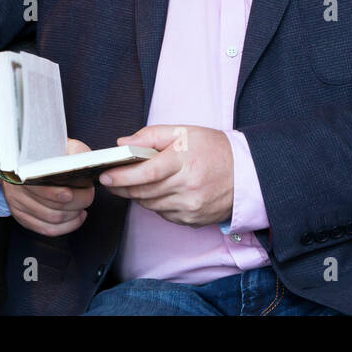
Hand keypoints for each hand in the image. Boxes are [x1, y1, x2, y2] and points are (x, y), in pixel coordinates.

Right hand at [1, 137, 94, 236]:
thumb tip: (87, 163)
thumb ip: (75, 153)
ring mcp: (18, 205)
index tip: (77, 192)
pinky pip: (47, 229)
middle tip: (88, 196)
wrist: (24, 160)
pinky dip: (66, 226)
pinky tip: (76, 217)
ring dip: (73, 216)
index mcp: (24, 169)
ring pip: (52, 220)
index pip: (43, 188)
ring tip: (83, 206)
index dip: (60, 193)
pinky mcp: (23, 217)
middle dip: (76, 204)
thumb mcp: (62, 146)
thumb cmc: (48, 153)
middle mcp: (18, 189)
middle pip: (53, 207)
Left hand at [98, 125, 232, 227]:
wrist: (246, 173)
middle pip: (145, 191)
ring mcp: (191, 206)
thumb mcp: (184, 132)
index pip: (146, 172)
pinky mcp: (193, 220)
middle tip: (110, 180)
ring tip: (131, 184)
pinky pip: (164, 214)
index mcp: (185, 160)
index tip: (105, 176)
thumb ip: (151, 135)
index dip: (122, 176)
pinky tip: (158, 192)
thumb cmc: (214, 149)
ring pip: (151, 205)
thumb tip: (122, 144)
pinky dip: (156, 204)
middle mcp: (188, 186)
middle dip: (123, 187)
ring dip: (138, 196)